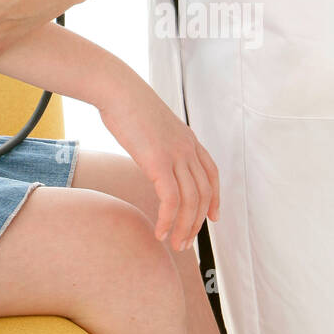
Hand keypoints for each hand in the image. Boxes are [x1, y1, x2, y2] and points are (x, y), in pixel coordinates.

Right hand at [98, 81, 220, 253]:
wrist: (117, 89)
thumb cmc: (127, 103)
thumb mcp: (152, 124)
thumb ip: (160, 141)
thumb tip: (151, 151)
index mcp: (188, 139)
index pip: (211, 174)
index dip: (215, 198)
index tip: (213, 217)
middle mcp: (188, 148)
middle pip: (203, 193)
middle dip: (197, 222)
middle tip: (186, 242)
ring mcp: (176, 155)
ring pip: (191, 201)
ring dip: (185, 228)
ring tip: (175, 244)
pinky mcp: (159, 162)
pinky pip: (171, 201)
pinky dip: (168, 221)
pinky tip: (160, 232)